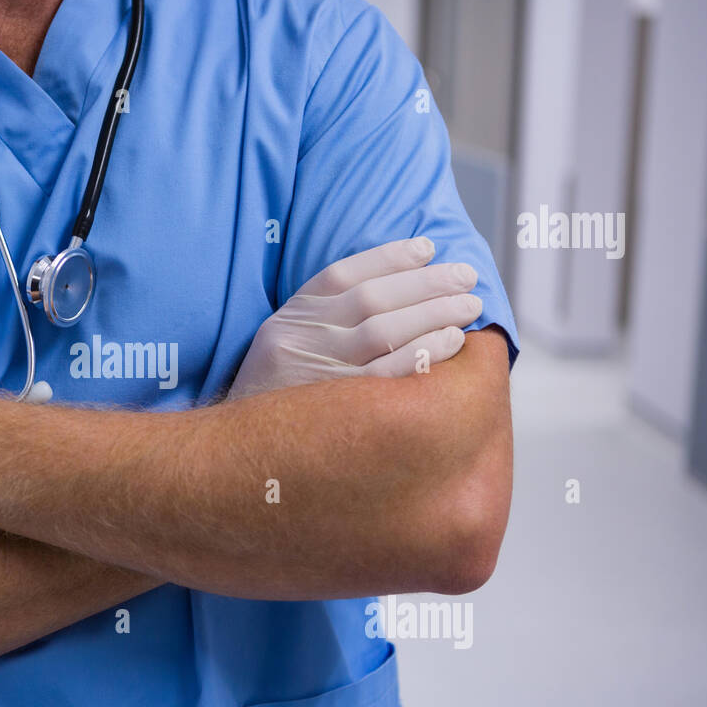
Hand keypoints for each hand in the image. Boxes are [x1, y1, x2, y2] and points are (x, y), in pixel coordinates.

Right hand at [228, 237, 481, 398]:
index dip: (389, 257)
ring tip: (469, 306)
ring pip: (382, 331)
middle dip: (426, 283)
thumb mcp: (285, 350)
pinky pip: (388, 375)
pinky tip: (451, 342)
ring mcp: (314, 373)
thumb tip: (395, 292)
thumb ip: (324, 323)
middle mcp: (297, 339)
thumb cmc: (279, 401)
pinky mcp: (333, 409)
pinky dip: (424, 353)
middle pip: (371, 299)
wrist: (238, 458)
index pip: (342, 275)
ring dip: (433, 313)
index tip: (429, 248)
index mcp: (288, 319)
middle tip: (467, 276)